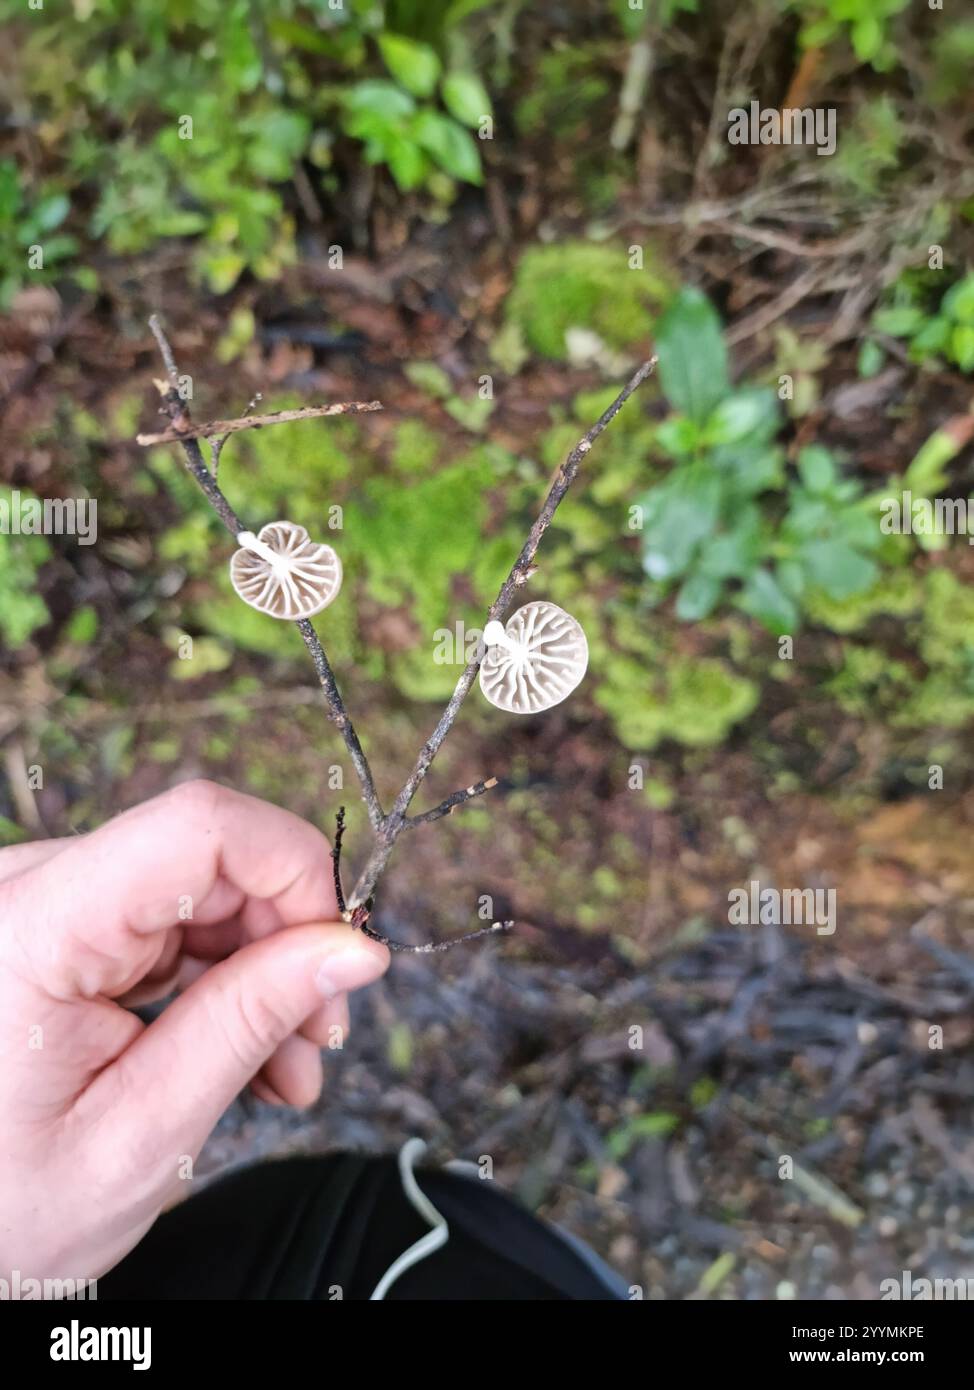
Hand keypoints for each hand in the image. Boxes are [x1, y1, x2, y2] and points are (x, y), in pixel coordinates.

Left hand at [0, 780, 388, 1282]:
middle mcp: (29, 889)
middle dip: (289, 942)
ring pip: (206, 893)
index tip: (341, 955)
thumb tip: (356, 949)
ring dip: (262, 976)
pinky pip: (176, 922)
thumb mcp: (144, 1132)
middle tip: (320, 1041)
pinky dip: (223, 983)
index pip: (198, 827)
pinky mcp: (64, 921)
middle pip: (212, 859)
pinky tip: (244, 1052)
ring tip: (282, 1072)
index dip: (295, 869)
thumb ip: (250, 1023)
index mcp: (30, 930)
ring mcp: (46, 899)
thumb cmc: (9, 1210)